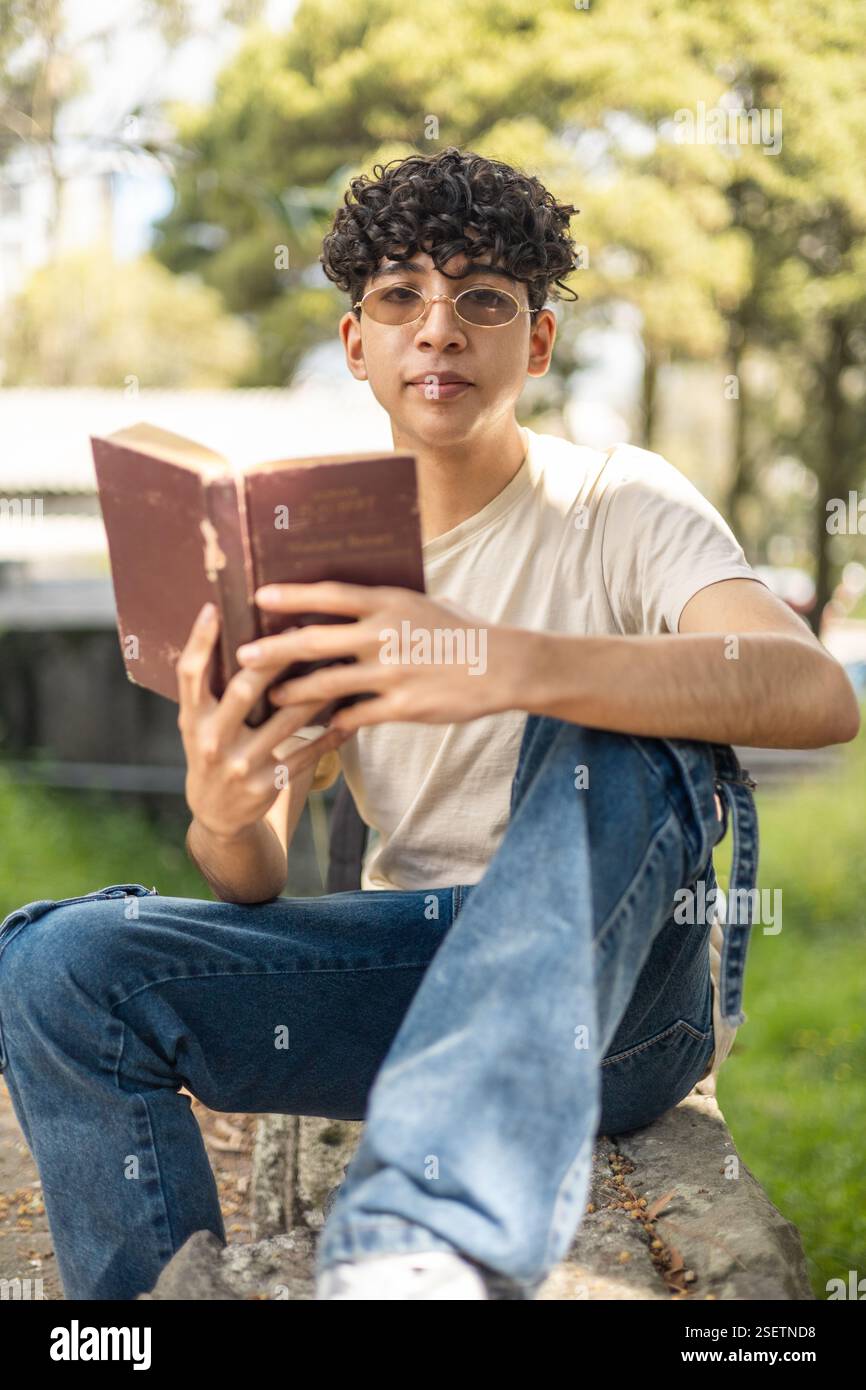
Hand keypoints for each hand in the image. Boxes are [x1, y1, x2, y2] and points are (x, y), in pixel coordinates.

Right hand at [176, 601, 347, 839]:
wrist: (216, 815)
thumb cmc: (211, 751)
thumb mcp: (198, 723)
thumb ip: (210, 688)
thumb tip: (238, 632)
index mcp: (192, 719)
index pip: (190, 673)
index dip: (200, 640)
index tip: (215, 607)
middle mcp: (212, 741)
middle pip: (243, 690)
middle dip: (275, 659)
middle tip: (303, 630)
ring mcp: (241, 765)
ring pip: (286, 720)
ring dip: (316, 690)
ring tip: (340, 662)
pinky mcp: (268, 784)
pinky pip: (308, 752)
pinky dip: (332, 732)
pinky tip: (351, 713)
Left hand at [234, 582, 530, 733]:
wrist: (501, 665)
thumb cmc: (457, 631)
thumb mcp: (420, 604)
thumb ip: (382, 605)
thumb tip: (342, 599)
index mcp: (389, 603)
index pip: (330, 595)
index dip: (292, 596)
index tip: (260, 595)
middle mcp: (385, 635)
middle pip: (315, 642)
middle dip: (274, 651)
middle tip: (244, 657)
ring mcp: (392, 673)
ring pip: (327, 685)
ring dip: (293, 694)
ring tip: (271, 699)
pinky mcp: (402, 706)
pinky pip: (356, 716)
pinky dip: (335, 721)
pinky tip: (321, 725)